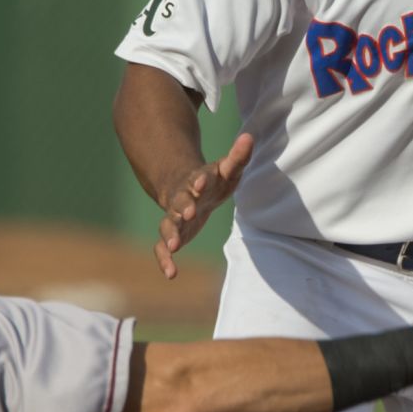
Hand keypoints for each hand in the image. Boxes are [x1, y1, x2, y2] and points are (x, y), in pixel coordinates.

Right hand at [153, 133, 252, 279]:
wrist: (190, 191)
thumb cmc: (213, 181)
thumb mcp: (227, 169)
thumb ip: (238, 157)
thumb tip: (249, 137)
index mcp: (197, 181)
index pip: (197, 179)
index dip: (199, 180)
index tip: (201, 182)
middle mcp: (182, 199)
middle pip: (180, 202)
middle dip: (183, 207)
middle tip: (188, 213)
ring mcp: (175, 217)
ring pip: (168, 225)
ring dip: (170, 234)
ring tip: (174, 247)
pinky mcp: (174, 233)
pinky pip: (163, 248)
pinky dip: (164, 260)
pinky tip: (171, 274)